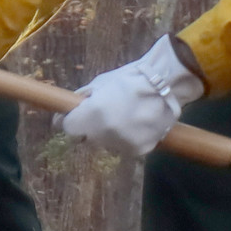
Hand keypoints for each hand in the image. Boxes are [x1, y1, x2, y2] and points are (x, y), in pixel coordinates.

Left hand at [58, 35, 205, 157]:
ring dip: (108, 134)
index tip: (74, 115)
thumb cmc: (129, 78)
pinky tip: (136, 124)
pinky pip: (124, 147)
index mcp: (91, 115)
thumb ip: (81, 101)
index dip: (70, 120)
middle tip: (104, 113)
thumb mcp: (99, 84)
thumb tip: (65, 113)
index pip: (67, 128)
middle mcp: (104, 134)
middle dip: (90, 128)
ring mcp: (121, 145)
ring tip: (124, 117)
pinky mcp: (138, 151)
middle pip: (86, 138)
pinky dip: (126, 139)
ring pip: (105, 144)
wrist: (166, 84)